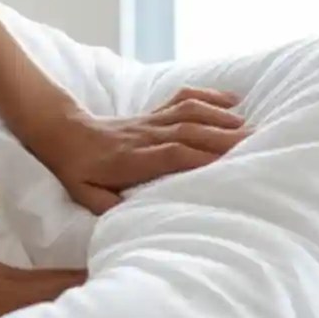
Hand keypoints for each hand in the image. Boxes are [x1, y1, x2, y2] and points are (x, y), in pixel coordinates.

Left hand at [23, 87, 250, 214]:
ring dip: (221, 118)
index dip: (200, 156)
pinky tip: (233, 100)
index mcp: (131, 159)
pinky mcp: (154, 112)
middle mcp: (145, 136)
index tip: (229, 163)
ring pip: (190, 113)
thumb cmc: (78, 169)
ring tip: (250, 127)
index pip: (172, 155)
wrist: (63, 132)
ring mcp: (151, 121)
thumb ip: (107, 207)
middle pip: (189, 132)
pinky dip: (209, 97)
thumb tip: (131, 220)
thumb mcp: (85, 195)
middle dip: (223, 137)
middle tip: (256, 143)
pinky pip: (183, 99)